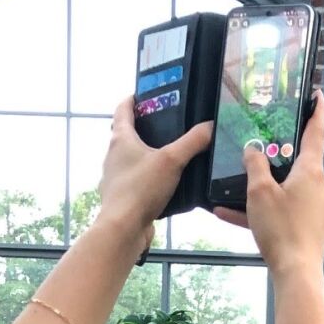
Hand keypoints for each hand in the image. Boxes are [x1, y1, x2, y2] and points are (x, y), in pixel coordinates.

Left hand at [98, 99, 212, 254]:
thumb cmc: (142, 188)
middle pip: (125, 135)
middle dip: (142, 129)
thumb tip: (210, 126)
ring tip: (166, 156)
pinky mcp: (121, 198)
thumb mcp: (172, 161)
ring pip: (129, 160)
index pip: (122, 110)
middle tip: (163, 127)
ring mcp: (115, 178)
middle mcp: (113, 156)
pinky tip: (162, 186)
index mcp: (121, 139)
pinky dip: (146, 179)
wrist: (123, 227)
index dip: (132, 100)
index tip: (142, 95)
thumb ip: (192, 142)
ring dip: (144, 155)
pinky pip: (135, 182)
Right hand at [214, 90, 323, 277]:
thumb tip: (252, 149)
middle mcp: (318, 186)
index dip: (314, 110)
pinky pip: (280, 210)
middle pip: (298, 160)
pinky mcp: (307, 226)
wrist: (296, 274)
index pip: (315, 131)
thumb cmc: (282, 230)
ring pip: (285, 187)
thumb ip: (254, 164)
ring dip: (261, 184)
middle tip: (261, 137)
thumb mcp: (259, 192)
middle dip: (278, 151)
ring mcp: (314, 207)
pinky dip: (260, 209)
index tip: (315, 95)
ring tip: (235, 180)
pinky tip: (228, 213)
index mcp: (312, 171)